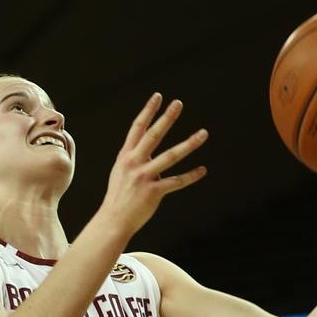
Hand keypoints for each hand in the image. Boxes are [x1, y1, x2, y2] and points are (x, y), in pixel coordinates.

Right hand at [96, 94, 207, 238]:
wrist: (113, 220)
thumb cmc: (119, 197)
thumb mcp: (120, 172)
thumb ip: (133, 159)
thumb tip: (146, 151)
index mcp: (126, 156)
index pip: (137, 128)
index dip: (148, 111)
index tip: (158, 97)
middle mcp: (134, 163)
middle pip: (153, 135)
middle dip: (166, 118)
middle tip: (178, 103)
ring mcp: (144, 177)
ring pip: (171, 156)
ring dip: (189, 143)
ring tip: (203, 133)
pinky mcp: (153, 192)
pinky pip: (176, 181)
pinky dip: (191, 176)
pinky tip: (202, 170)